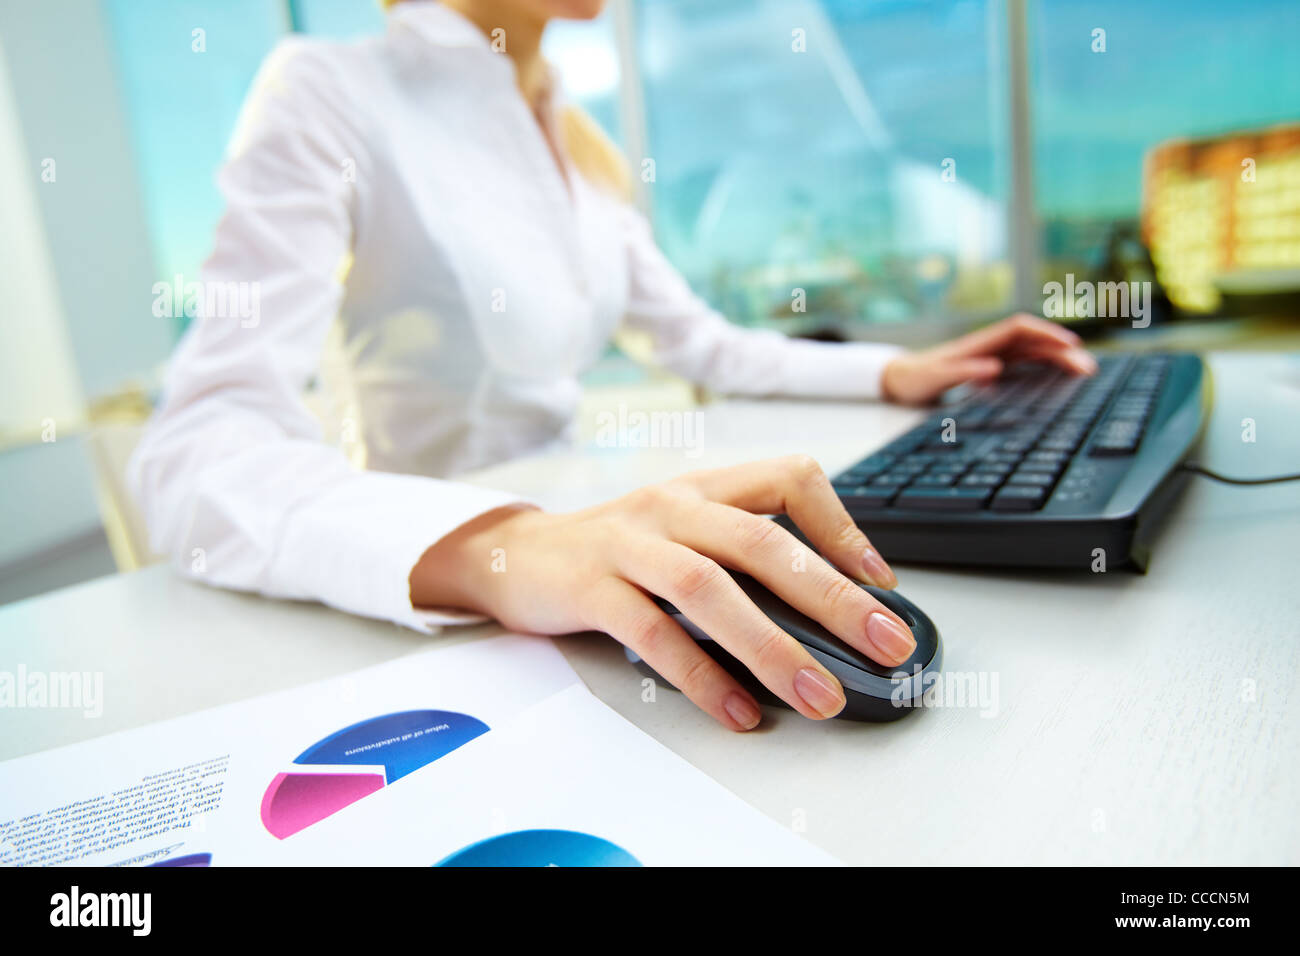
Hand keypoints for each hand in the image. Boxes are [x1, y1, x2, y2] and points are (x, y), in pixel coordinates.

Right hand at [410, 456, 914, 731]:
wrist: (515, 555)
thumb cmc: (614, 551)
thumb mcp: (683, 533)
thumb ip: (741, 557)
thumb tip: (824, 617)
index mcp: (704, 487)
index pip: (788, 477)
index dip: (842, 526)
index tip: (882, 580)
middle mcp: (671, 505)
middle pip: (761, 541)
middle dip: (832, 596)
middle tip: (886, 643)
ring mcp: (628, 543)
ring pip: (709, 588)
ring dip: (772, 646)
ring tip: (819, 695)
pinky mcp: (591, 587)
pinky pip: (653, 633)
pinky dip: (700, 675)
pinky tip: (737, 710)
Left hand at [881, 313, 1097, 404]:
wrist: (899, 379)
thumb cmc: (916, 377)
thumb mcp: (937, 377)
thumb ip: (963, 371)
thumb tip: (995, 369)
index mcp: (981, 342)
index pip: (1021, 328)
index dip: (1046, 333)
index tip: (1069, 345)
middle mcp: (990, 346)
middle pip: (1034, 341)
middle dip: (1061, 350)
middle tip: (1087, 368)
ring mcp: (993, 356)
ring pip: (1032, 352)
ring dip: (1057, 359)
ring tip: (1083, 374)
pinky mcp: (991, 369)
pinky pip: (1024, 365)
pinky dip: (1044, 369)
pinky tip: (1059, 381)